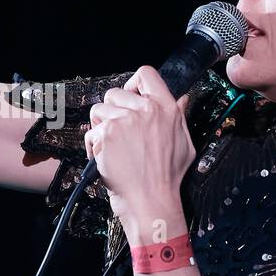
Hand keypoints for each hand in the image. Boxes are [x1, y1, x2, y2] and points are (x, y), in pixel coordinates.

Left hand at [83, 65, 195, 239]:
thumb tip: (182, 98)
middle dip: (112, 111)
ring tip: (112, 147)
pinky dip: (92, 146)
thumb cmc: (167, 178)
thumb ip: (179, 117)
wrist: (151, 202)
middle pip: (114, 93)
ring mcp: (125, 121)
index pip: (146, 74)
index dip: (133, 83)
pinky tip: (106, 159)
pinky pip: (91, 132)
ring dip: (100, 128)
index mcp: (167, 109)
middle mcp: (146, 111)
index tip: (130, 97)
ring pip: (99, 111)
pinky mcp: (108, 134)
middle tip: (118, 133)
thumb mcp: (185, 143)